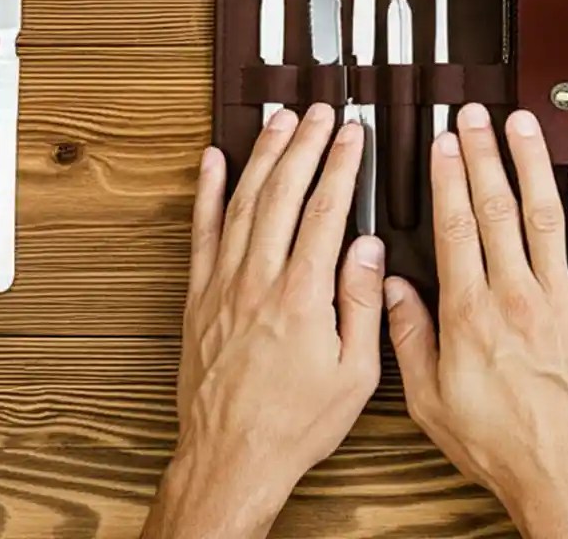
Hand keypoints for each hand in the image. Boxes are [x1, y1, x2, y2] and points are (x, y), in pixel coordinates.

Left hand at [143, 104, 384, 538]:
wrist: (231, 455)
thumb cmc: (294, 422)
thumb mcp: (355, 374)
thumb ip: (363, 306)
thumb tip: (369, 252)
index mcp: (302, 297)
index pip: (325, 211)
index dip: (341, 165)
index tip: (352, 136)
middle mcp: (258, 282)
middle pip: (282, 194)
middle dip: (304, 146)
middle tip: (319, 113)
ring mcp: (223, 285)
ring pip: (242, 203)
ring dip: (262, 157)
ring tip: (280, 122)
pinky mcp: (198, 297)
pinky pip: (201, 232)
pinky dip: (206, 192)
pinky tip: (213, 162)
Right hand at [384, 104, 567, 538]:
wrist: (563, 472)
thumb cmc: (500, 442)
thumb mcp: (430, 400)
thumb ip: (409, 338)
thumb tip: (394, 289)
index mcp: (471, 314)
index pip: (456, 227)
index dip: (448, 178)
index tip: (443, 145)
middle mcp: (517, 296)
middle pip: (498, 208)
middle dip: (484, 155)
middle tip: (477, 117)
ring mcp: (562, 299)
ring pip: (546, 214)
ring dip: (533, 164)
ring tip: (524, 125)